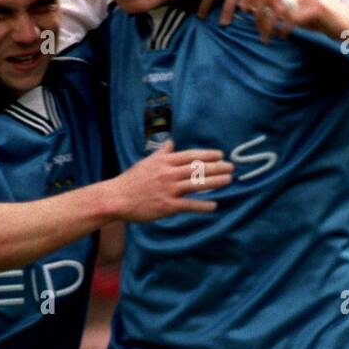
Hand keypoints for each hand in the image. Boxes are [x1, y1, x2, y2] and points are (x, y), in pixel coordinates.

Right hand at [111, 140, 232, 221]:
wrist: (117, 198)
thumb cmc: (131, 180)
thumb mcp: (146, 162)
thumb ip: (162, 153)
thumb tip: (170, 142)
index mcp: (164, 161)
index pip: (190, 156)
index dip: (207, 155)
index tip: (220, 155)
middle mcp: (168, 173)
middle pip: (197, 168)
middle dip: (217, 167)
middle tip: (231, 167)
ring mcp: (168, 189)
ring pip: (196, 184)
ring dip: (215, 182)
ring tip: (228, 180)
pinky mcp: (167, 205)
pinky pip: (189, 205)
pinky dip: (202, 205)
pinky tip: (214, 205)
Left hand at [243, 0, 330, 42]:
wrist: (344, 21)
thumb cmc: (315, 16)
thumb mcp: (294, 5)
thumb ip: (276, 3)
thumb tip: (250, 9)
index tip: (244, 11)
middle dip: (257, 13)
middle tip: (258, 30)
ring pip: (277, 8)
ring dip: (268, 25)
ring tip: (267, 37)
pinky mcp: (317, 6)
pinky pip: (292, 18)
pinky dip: (284, 29)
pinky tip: (283, 35)